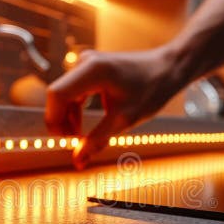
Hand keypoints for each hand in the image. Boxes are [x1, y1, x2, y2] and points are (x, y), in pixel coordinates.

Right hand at [45, 47, 181, 168]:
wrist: (168, 68)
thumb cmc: (152, 88)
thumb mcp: (124, 119)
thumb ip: (97, 140)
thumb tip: (77, 161)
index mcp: (92, 70)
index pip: (57, 95)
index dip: (55, 121)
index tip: (66, 141)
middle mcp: (85, 63)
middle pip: (58, 96)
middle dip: (62, 123)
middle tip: (76, 144)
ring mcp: (87, 64)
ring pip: (64, 96)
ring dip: (69, 118)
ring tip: (82, 138)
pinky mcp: (90, 70)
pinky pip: (73, 92)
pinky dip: (76, 110)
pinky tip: (85, 126)